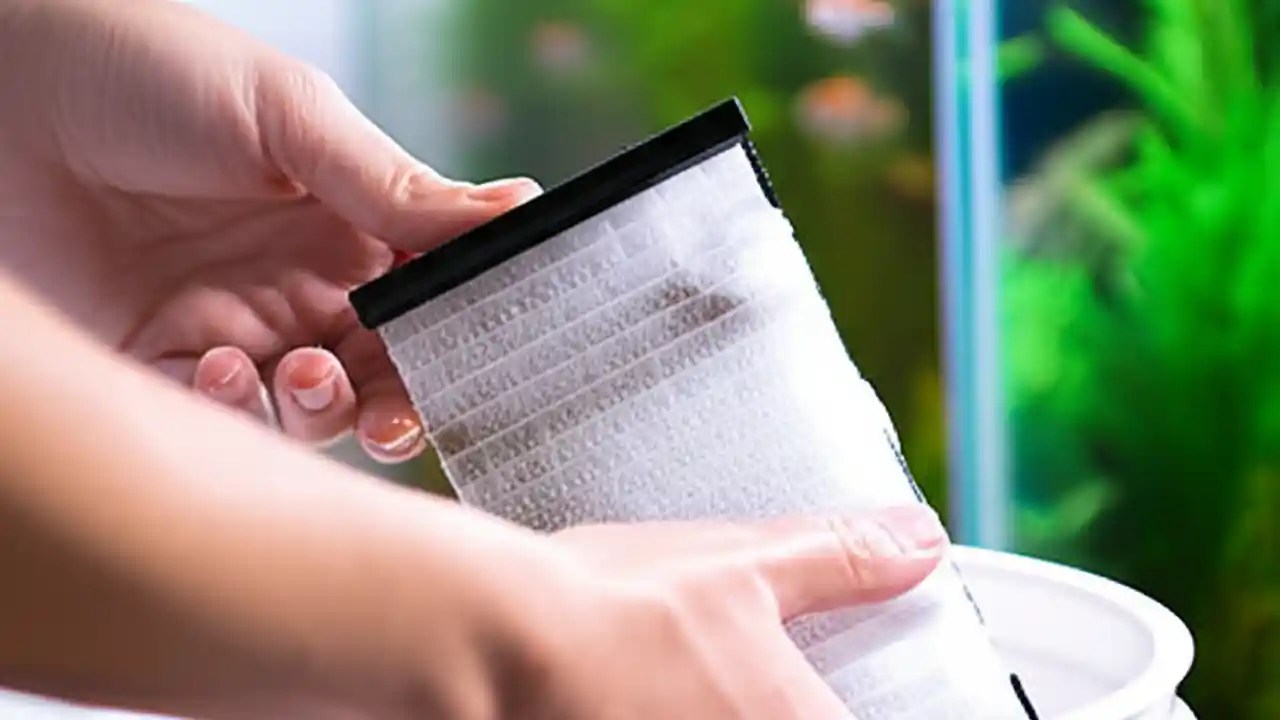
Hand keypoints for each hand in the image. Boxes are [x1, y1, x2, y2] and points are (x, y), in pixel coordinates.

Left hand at [0, 0, 535, 460]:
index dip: (460, 338)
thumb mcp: (289, 116)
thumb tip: (519, 208)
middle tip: (394, 410)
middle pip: (386, 372)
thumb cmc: (147, 71)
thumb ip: (396, 183)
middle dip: (403, 403)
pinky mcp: (161, 365)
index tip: (476, 359)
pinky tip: (221, 369)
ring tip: (298, 367)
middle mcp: (302, 284)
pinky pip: (226, 423)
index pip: (432, 300)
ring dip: (324, 408)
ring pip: (316, 412)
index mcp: (350, 223)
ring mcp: (236, 327)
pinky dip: (238, 415)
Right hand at [513, 505, 947, 719]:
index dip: (872, 699)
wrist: (492, 642)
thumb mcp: (744, 565)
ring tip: (692, 672)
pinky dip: (671, 706)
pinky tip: (650, 686)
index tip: (854, 676)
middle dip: (792, 694)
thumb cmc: (615, 609)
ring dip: (725, 701)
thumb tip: (918, 542)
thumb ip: (842, 560)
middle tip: (753, 665)